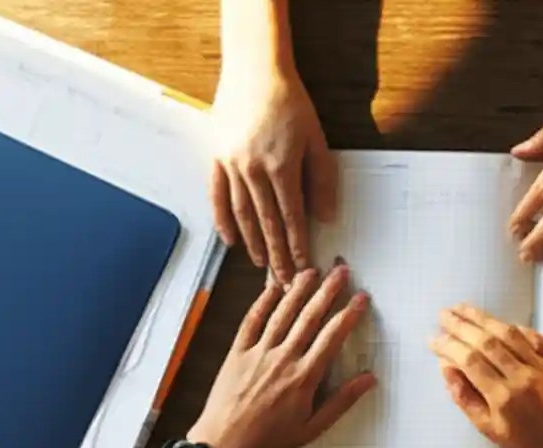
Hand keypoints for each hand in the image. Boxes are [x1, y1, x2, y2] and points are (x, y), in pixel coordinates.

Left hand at [188, 267, 373, 447]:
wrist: (224, 445)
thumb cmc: (270, 440)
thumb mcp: (313, 427)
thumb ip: (342, 401)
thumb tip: (368, 379)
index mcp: (304, 377)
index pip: (332, 336)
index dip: (349, 314)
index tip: (361, 298)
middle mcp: (283, 359)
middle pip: (310, 317)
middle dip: (328, 291)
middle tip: (341, 271)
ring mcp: (258, 353)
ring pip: (282, 313)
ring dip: (298, 290)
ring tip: (311, 271)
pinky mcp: (237, 353)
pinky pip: (251, 321)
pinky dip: (262, 302)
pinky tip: (273, 287)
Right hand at [211, 67, 336, 284]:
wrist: (255, 70)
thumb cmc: (290, 102)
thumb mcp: (316, 138)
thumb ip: (322, 179)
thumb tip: (325, 217)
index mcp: (282, 167)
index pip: (291, 218)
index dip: (298, 246)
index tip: (303, 269)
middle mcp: (254, 171)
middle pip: (266, 224)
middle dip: (277, 256)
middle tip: (283, 282)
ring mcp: (231, 166)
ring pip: (243, 214)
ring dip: (253, 244)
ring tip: (262, 266)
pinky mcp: (216, 158)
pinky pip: (218, 197)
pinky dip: (224, 221)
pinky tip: (231, 240)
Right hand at [428, 304, 542, 447]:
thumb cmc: (530, 444)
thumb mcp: (489, 430)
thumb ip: (466, 399)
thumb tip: (447, 370)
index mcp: (503, 396)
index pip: (468, 361)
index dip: (448, 346)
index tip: (434, 339)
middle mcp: (522, 376)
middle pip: (485, 341)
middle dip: (461, 325)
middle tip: (444, 314)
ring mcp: (541, 366)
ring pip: (508, 334)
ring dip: (484, 318)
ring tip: (464, 309)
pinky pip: (534, 337)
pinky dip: (515, 328)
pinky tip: (501, 323)